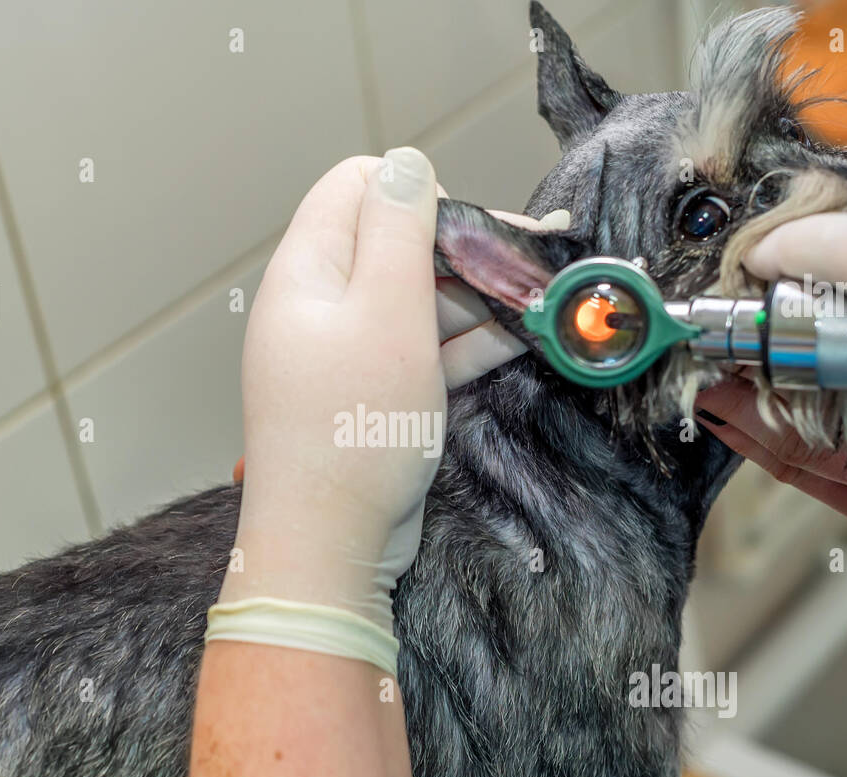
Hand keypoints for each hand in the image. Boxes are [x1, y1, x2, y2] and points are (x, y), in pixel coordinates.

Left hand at [220, 151, 563, 630]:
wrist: (330, 544)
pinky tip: (520, 338)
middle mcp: (321, 304)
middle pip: (395, 244)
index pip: (357, 187)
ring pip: (416, 301)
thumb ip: (399, 231)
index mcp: (307, 270)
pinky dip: (465, 343)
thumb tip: (407, 162)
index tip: (466, 229)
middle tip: (526, 264)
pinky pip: (422, 350)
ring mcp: (347, 352)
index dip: (417, 193)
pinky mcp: (374, 394)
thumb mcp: (385, 314)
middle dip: (461, 248)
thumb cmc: (352, 428)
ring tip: (538, 303)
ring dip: (474, 299)